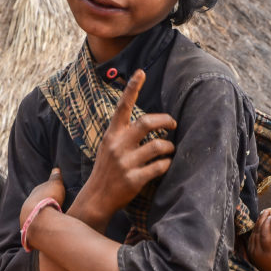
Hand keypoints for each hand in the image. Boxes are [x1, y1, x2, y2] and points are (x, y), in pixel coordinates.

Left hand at [19, 167, 65, 229]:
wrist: (39, 219)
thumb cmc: (49, 199)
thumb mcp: (55, 184)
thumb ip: (55, 177)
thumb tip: (56, 168)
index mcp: (35, 193)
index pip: (40, 191)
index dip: (46, 192)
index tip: (52, 193)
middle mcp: (28, 205)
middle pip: (36, 204)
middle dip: (41, 205)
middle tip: (50, 208)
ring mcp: (27, 218)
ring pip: (34, 215)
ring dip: (40, 217)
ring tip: (49, 220)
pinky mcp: (29, 230)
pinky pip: (36, 226)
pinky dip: (40, 226)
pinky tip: (46, 229)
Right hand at [72, 70, 176, 225]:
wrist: (97, 198)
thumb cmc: (108, 169)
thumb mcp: (110, 146)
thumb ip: (126, 133)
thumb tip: (150, 121)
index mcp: (112, 134)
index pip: (122, 106)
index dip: (132, 88)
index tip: (141, 72)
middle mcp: (118, 145)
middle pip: (146, 123)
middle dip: (165, 121)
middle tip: (173, 124)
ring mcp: (125, 163)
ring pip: (158, 146)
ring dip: (169, 146)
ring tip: (169, 149)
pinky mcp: (134, 179)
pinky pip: (159, 167)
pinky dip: (166, 164)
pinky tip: (165, 165)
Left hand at [247, 209, 270, 270]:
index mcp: (268, 253)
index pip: (264, 235)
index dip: (267, 224)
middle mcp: (258, 253)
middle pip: (257, 232)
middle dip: (262, 220)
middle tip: (268, 211)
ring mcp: (253, 253)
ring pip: (253, 234)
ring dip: (258, 223)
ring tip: (265, 214)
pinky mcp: (250, 252)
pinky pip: (252, 238)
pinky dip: (256, 229)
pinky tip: (261, 223)